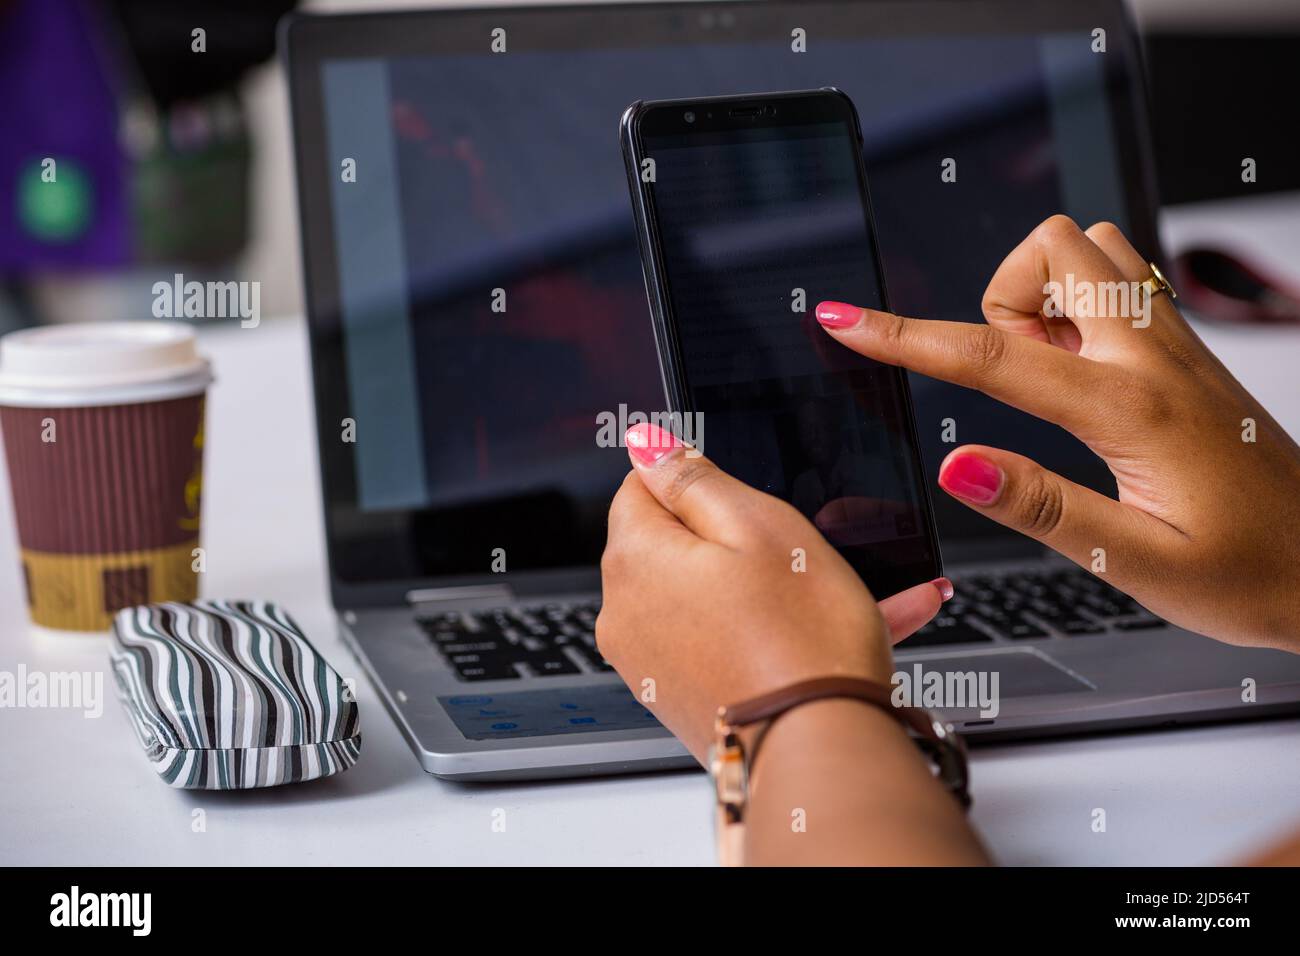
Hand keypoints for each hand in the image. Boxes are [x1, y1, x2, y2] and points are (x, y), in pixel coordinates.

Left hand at [596, 423, 952, 759]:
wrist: (822, 752)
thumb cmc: (801, 640)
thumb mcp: (758, 524)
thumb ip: (693, 478)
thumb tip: (644, 444)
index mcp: (634, 559)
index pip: (640, 487)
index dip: (697, 481)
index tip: (746, 497)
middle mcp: (624, 613)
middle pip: (674, 544)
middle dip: (737, 538)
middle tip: (807, 546)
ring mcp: (648, 662)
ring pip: (708, 595)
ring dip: (767, 587)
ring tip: (844, 592)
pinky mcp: (678, 697)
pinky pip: (720, 642)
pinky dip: (764, 631)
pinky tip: (833, 630)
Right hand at [815, 215, 1299, 648]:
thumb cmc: (1252, 575)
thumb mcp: (1138, 566)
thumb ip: (1043, 508)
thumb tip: (959, 466)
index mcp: (1132, 410)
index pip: (994, 357)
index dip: (906, 336)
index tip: (848, 320)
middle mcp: (1157, 357)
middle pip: (1054, 247)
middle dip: (1000, 295)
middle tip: (1004, 374)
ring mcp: (1179, 347)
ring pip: (1093, 250)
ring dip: (1042, 294)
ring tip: (1043, 376)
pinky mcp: (1189, 354)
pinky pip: (1121, 283)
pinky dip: (1078, 306)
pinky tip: (1079, 377)